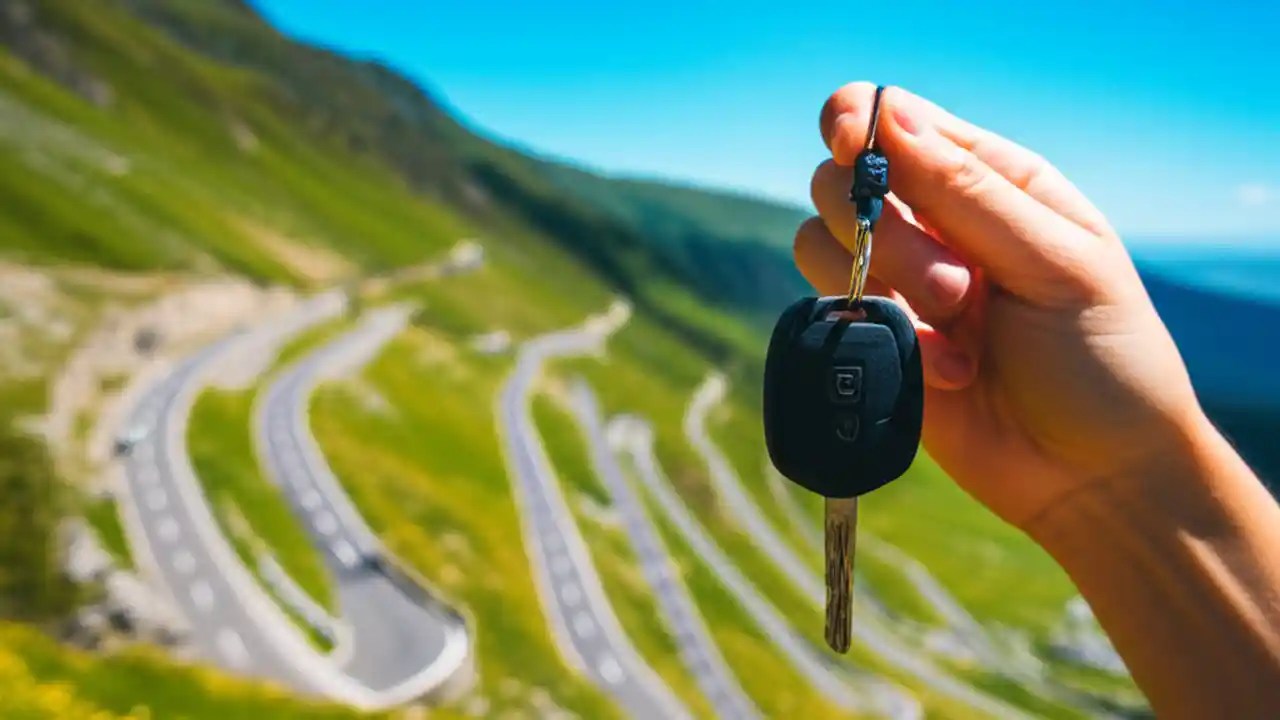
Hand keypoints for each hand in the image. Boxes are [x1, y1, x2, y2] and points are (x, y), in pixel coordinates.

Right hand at [796, 83, 1208, 526]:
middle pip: (841, 182)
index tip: (853, 147)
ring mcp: (900, 286)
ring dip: (882, 286)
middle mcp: (936, 226)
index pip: (895, 121)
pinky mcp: (876, 345)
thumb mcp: (1058, 265)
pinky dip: (879, 342)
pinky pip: (830, 316)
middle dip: (884, 233)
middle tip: (956, 289)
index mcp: (991, 182)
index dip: (858, 123)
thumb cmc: (1104, 360)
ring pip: (818, 245)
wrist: (1095, 477)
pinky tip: (945, 372)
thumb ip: (969, 192)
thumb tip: (888, 118)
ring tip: (956, 332)